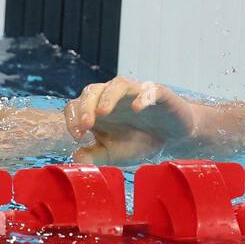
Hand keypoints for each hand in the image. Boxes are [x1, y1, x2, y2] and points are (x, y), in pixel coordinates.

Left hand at [64, 77, 199, 165]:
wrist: (172, 138)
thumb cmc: (139, 142)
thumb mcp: (112, 153)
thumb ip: (93, 156)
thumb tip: (76, 159)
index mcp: (97, 111)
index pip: (76, 106)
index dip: (72, 119)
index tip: (78, 137)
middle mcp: (112, 98)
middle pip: (92, 91)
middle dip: (85, 107)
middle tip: (85, 125)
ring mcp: (134, 93)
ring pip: (117, 84)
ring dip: (107, 97)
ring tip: (102, 112)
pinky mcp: (157, 93)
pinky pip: (148, 89)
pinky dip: (141, 96)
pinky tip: (137, 109)